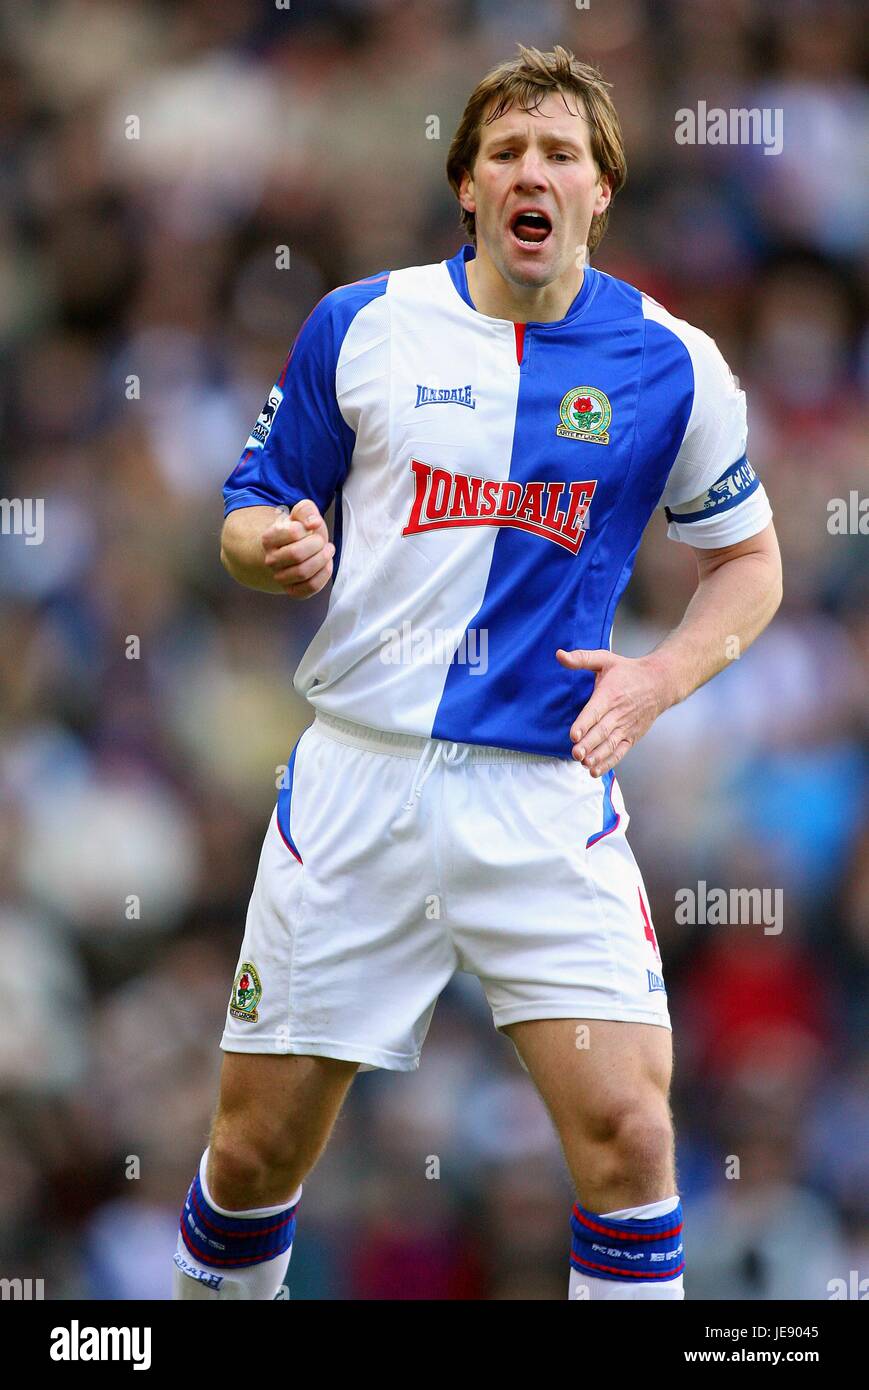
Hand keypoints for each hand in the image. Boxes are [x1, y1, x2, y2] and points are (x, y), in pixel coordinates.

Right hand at [261, 500, 333, 596]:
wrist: (291, 551)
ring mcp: (280, 577)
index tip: (310, 528)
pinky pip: (310, 587)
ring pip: (303, 573)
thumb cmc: (297, 533)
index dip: (308, 528)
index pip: (294, 532)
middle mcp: (271, 560)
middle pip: (297, 554)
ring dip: (322, 560)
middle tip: (322, 541)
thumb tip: (313, 522)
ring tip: (327, 551)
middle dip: (317, 545)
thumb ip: (306, 511)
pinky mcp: (293, 591)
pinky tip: (326, 565)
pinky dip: (323, 575)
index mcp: (268, 539)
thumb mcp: (299, 515)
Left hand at [556, 648, 667, 775]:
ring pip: (610, 744)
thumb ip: (581, 658)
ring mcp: (626, 726)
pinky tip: (595, 770)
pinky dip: (608, 762)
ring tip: (585, 763)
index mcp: (610, 693)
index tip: (574, 734)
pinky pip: (619, 751)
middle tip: (576, 753)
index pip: (596, 710)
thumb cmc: (628, 672)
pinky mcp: (631, 736)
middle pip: (602, 731)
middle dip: (589, 743)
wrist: (660, 683)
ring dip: (597, 755)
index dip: (584, 723)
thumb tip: (559, 655)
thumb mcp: (605, 658)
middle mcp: (619, 712)